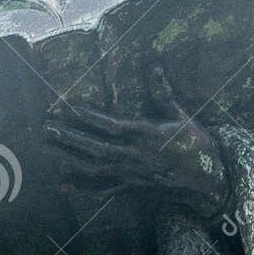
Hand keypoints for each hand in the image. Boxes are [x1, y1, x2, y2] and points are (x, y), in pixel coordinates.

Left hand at [45, 64, 230, 221]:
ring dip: (69, 159)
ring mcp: (132, 174)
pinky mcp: (131, 187)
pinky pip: (103, 190)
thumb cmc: (194, 143)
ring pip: (95, 169)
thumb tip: (154, 64)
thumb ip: (163, 92)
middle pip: (97, 148)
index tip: (69, 108)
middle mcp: (136, 156)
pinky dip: (82, 188)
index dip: (90, 118)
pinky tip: (62, 184)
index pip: (113, 126)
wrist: (207, 179)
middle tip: (47, 128)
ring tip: (47, 148)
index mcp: (148, 135)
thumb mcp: (182, 115)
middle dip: (70, 139)